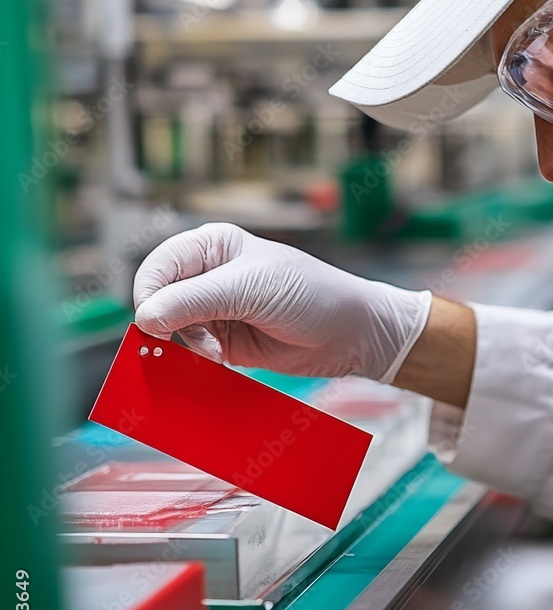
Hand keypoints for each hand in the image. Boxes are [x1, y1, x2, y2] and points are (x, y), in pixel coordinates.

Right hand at [133, 222, 431, 381]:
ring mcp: (216, 311)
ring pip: (172, 331)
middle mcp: (208, 277)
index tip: (155, 320)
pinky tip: (217, 362)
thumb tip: (145, 316)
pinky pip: (191, 354)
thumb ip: (195, 300)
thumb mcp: (251, 289)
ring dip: (186, 346)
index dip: (150, 293)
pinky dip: (195, 362)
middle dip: (167, 324)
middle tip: (186, 341)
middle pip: (159, 301)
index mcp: (212, 246)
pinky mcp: (224, 343)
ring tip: (215, 353)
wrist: (350, 334)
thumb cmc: (311, 294)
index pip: (159, 266)